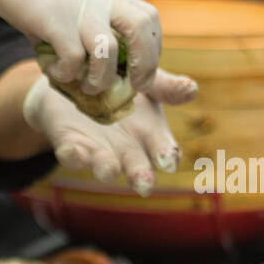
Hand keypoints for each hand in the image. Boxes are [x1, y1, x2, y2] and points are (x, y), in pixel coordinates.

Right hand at [0, 0, 180, 101]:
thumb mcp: (68, 2)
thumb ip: (82, 29)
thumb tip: (89, 73)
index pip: (147, 19)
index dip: (152, 50)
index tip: (140, 73)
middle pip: (142, 27)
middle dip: (145, 64)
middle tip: (132, 87)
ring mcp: (75, 6)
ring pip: (107, 50)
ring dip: (100, 79)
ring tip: (87, 88)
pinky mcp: (51, 17)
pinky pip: (72, 56)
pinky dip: (66, 74)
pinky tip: (54, 72)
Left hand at [22, 75, 194, 196]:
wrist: (76, 80)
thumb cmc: (121, 84)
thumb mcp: (145, 81)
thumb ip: (166, 86)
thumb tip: (192, 88)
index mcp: (151, 135)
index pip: (165, 152)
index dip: (167, 157)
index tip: (168, 160)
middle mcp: (127, 150)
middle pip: (138, 169)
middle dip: (141, 176)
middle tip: (144, 184)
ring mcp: (99, 150)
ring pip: (105, 167)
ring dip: (107, 170)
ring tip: (109, 168)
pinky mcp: (70, 144)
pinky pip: (71, 154)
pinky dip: (72, 155)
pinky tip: (71, 151)